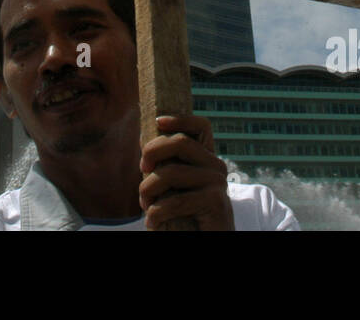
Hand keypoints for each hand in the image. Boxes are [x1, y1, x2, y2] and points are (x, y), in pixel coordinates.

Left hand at [138, 114, 234, 230]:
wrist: (205, 241)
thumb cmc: (184, 216)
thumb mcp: (172, 186)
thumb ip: (165, 164)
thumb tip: (144, 137)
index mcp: (206, 159)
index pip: (201, 126)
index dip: (180, 119)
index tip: (157, 121)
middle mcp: (215, 166)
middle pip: (180, 143)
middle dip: (152, 152)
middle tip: (141, 169)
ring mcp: (217, 182)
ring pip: (171, 172)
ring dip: (148, 190)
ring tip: (145, 206)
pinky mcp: (215, 201)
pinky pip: (175, 200)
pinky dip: (157, 213)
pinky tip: (153, 222)